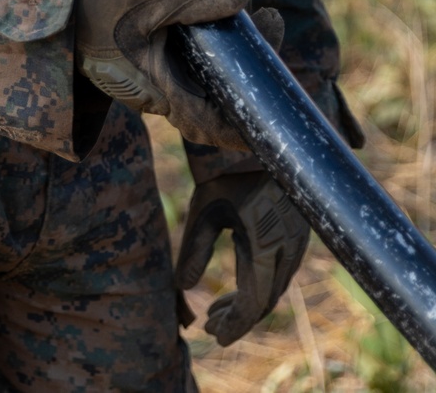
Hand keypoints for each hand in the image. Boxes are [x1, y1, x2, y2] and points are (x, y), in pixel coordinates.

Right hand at [75, 0, 254, 148]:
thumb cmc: (91, 1)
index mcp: (160, 90)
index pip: (216, 124)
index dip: (252, 122)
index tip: (280, 90)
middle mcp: (161, 84)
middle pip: (220, 79)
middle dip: (248, 42)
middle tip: (266, 13)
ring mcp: (154, 64)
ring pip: (206, 49)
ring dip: (225, 12)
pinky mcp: (149, 41)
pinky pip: (188, 31)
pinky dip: (203, 4)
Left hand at [175, 171, 309, 343]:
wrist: (259, 143)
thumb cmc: (227, 176)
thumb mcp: (205, 211)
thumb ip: (194, 250)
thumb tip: (182, 288)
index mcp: (264, 247)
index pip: (251, 304)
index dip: (233, 325)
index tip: (214, 337)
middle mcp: (287, 250)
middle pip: (262, 302)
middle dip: (235, 317)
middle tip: (209, 325)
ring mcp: (297, 244)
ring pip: (272, 290)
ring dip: (246, 303)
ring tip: (216, 311)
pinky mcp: (297, 236)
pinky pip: (279, 273)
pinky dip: (258, 286)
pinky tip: (238, 288)